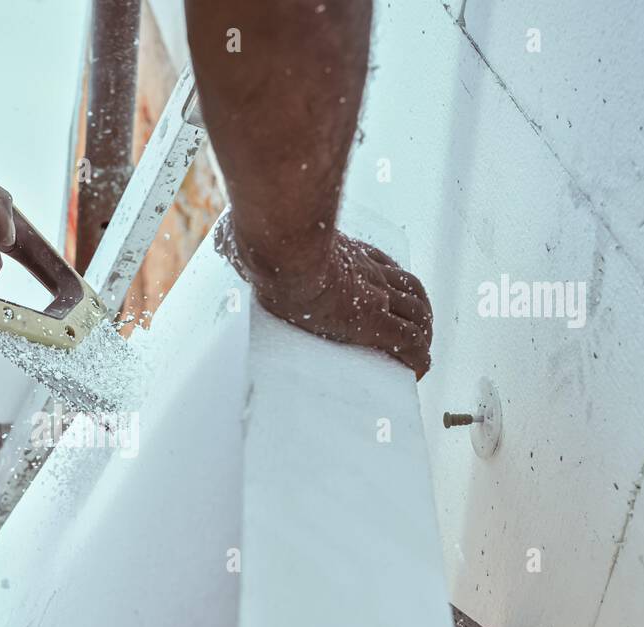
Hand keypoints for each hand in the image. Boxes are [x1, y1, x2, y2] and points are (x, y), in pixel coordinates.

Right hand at [255, 231, 432, 379]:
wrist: (284, 253)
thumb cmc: (271, 242)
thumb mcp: (268, 239)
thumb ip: (252, 240)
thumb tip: (221, 240)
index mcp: (348, 253)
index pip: (384, 266)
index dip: (396, 283)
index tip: (394, 294)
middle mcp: (368, 272)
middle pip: (409, 288)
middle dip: (418, 308)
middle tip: (418, 326)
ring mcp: (373, 296)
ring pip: (416, 314)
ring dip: (422, 332)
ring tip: (419, 351)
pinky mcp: (372, 321)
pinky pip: (407, 342)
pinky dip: (417, 356)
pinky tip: (418, 370)